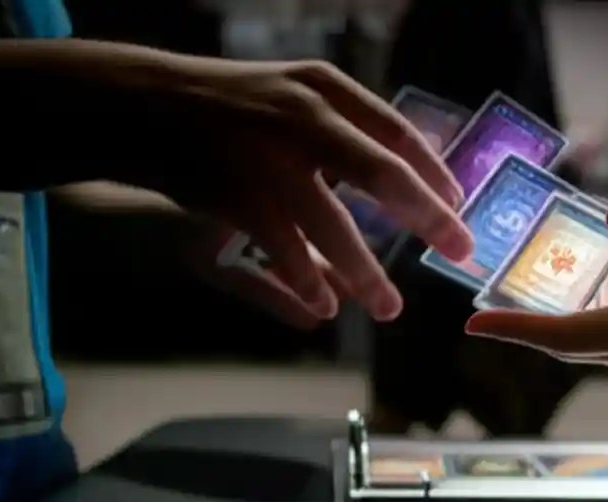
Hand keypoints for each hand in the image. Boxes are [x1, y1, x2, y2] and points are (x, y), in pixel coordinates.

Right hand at [112, 55, 470, 320]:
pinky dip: (308, 283)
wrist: (145, 106)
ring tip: (390, 307)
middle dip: (429, 218)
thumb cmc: (234, 109)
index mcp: (324, 88)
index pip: (398, 132)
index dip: (435, 174)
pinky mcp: (238, 197)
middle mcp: (303, 117)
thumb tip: (420, 188)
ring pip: (335, 229)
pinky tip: (324, 307)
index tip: (460, 206)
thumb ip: (353, 133)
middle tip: (462, 250)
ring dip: (366, 275)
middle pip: (382, 175)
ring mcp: (270, 158)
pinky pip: (287, 253)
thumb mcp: (296, 96)